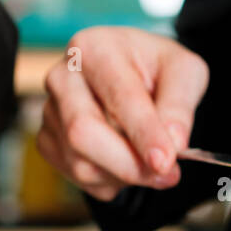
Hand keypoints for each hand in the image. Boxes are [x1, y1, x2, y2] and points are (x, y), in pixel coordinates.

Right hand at [36, 27, 208, 201]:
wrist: (130, 73)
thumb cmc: (155, 68)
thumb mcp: (183, 71)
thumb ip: (180, 104)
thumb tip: (173, 144)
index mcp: (93, 48)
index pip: (118, 96)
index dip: (143, 132)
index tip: (165, 161)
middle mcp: (62, 78)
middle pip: (82, 132)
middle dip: (128, 164)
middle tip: (167, 175)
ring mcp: (50, 111)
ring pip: (80, 163)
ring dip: (124, 176)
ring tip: (150, 164)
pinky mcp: (47, 141)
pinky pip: (78, 178)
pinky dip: (110, 181)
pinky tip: (126, 162)